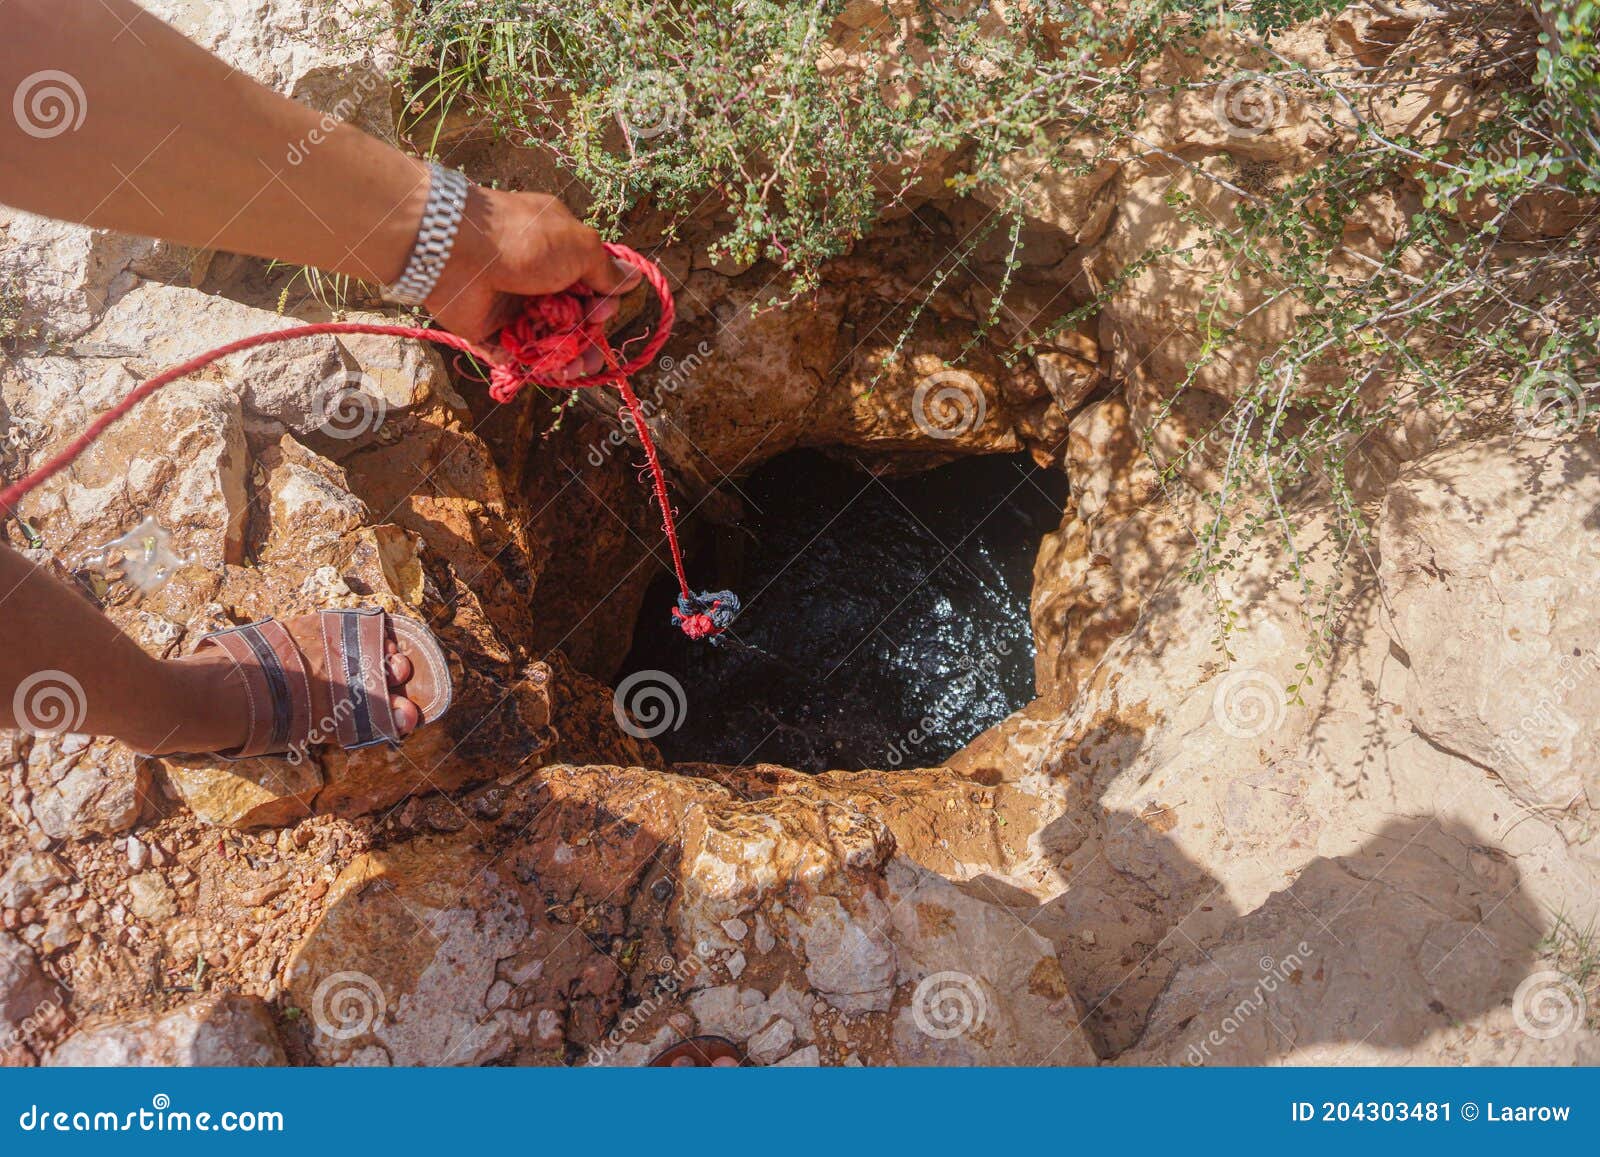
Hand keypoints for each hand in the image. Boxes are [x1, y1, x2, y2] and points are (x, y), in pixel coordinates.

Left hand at [424, 186, 641, 375]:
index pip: (590, 285)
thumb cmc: (525, 241)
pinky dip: (534, 366)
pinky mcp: (490, 330)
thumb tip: (633, 278)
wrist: (458, 252)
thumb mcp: (578, 246)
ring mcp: (513, 305)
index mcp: (559, 252)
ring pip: (548, 340)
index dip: (602, 304)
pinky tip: (551, 373)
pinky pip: (517, 354)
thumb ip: (605, 269)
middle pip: (572, 318)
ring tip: (574, 371)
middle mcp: (537, 279)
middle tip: (592, 353)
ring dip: (566, 358)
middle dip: (588, 338)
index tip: (601, 312)